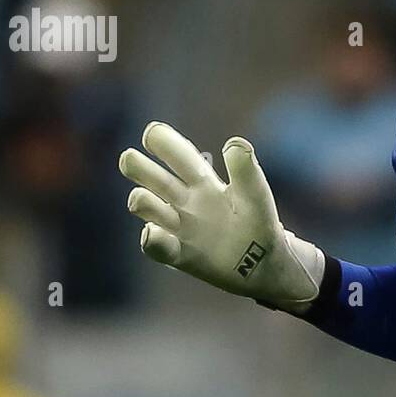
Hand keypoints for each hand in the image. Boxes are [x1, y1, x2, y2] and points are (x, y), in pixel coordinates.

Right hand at [118, 121, 324, 312]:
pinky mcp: (179, 254)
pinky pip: (157, 246)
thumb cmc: (258, 221)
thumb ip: (246, 169)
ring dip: (141, 201)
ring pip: (147, 208)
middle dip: (137, 166)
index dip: (163, 142)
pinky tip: (153, 233)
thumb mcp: (255, 193)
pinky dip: (153, 240)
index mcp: (202, 180)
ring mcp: (178, 227)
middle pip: (152, 178)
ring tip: (141, 198)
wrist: (265, 262)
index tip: (152, 133)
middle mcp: (184, 200)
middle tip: (129, 159)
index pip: (178, 155)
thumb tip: (233, 144)